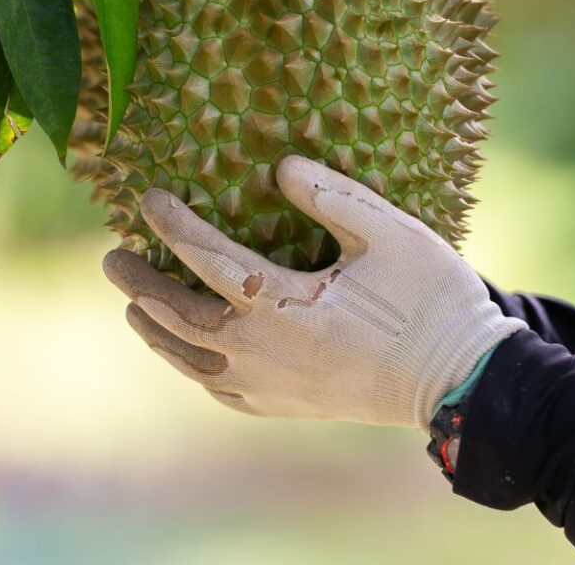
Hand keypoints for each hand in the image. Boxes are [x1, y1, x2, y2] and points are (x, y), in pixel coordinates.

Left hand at [103, 156, 525, 431]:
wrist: (462, 378)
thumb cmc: (430, 299)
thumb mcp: (388, 232)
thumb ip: (330, 195)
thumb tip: (279, 167)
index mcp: (281, 304)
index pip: (206, 256)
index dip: (173, 224)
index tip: (147, 198)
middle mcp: (262, 351)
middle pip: (180, 315)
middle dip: (140, 285)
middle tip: (112, 257)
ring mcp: (271, 386)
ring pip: (190, 361)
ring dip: (156, 331)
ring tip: (133, 307)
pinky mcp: (285, 407)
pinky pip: (220, 391)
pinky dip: (192, 369)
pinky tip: (188, 354)